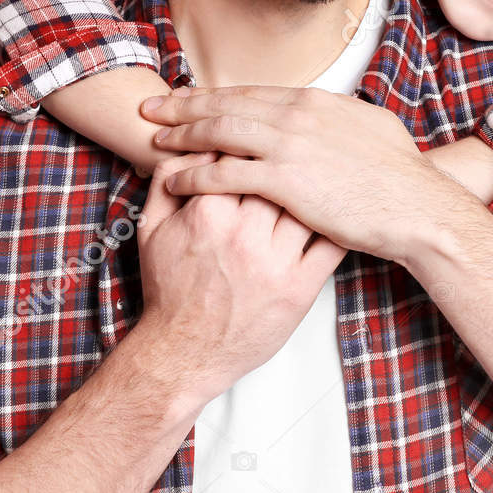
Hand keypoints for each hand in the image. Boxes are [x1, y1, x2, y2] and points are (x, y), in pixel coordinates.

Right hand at [134, 151, 347, 405]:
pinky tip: (340, 211)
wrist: (183, 351)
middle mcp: (244, 233)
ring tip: (321, 176)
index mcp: (208, 212)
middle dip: (285, 160)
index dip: (251, 143)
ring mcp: (275, 262)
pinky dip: (339, 225)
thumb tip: (187, 145)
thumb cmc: (169, 288)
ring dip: (315, 187)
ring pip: (307, 203)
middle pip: (278, 173)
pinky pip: (331, 246)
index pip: (239, 154)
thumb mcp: (152, 229)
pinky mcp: (299, 288)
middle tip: (296, 152)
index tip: (259, 141)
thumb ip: (166, 181)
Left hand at [139, 85, 460, 261]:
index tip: (188, 97)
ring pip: (218, 133)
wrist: (416, 207)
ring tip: (155, 142)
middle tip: (153, 109)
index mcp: (314, 101)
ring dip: (182, 136)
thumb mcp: (371, 130)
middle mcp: (295, 114)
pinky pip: (224, 173)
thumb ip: (339, 120)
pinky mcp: (283, 180)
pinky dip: (193, 175)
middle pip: (225, 105)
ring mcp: (288, 145)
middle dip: (183, 106)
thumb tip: (333, 113)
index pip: (250, 92)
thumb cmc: (400, 178)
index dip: (214, 95)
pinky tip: (173, 180)